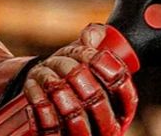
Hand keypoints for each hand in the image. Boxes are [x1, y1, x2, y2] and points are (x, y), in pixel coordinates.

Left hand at [21, 24, 137, 135]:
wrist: (43, 96)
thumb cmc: (70, 77)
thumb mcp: (81, 56)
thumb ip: (92, 40)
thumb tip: (92, 34)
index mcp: (119, 108)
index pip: (127, 95)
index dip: (113, 75)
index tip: (95, 58)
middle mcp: (105, 127)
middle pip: (98, 103)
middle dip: (77, 76)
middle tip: (62, 64)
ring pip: (74, 115)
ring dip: (57, 88)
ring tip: (45, 74)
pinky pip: (50, 128)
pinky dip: (39, 104)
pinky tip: (33, 88)